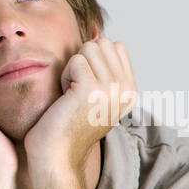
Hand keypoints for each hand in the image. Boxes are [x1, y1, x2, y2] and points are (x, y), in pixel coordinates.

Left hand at [23, 36, 136, 179]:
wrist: (57, 155)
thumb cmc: (68, 123)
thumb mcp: (97, 94)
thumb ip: (105, 69)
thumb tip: (99, 33)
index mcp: (131, 90)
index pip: (115, 45)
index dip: (93, 59)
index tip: (86, 87)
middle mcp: (127, 89)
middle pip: (101, 43)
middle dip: (82, 61)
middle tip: (76, 91)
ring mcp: (112, 89)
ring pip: (88, 48)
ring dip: (73, 69)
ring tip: (71, 94)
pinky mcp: (91, 89)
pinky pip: (75, 60)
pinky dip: (64, 76)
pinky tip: (66, 98)